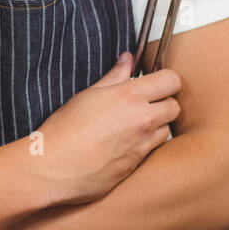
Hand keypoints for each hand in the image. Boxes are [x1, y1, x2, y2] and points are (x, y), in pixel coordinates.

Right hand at [27, 51, 181, 205]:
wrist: (53, 168)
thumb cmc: (63, 131)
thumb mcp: (87, 95)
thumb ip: (113, 77)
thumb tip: (127, 61)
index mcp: (129, 96)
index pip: (171, 80)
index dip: (164, 80)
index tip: (154, 82)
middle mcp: (142, 120)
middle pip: (175, 106)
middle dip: (163, 102)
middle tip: (144, 103)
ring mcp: (142, 144)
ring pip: (167, 129)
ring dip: (157, 125)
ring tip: (133, 124)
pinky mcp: (138, 164)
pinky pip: (153, 149)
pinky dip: (145, 143)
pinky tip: (124, 142)